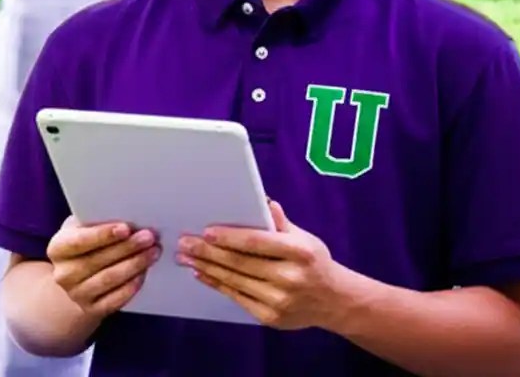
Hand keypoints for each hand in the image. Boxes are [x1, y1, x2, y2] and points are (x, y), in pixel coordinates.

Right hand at [46, 215, 160, 318]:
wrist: (77, 278)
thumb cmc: (85, 243)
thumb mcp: (82, 228)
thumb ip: (96, 222)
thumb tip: (127, 218)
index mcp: (57, 248)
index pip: (80, 241)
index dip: (104, 235)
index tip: (126, 228)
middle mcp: (63, 274)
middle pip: (98, 260)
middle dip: (127, 247)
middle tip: (149, 237)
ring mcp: (76, 294)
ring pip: (109, 279)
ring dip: (135, 265)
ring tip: (153, 252)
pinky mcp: (92, 309)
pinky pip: (115, 300)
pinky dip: (131, 286)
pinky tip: (144, 273)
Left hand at [176, 200, 351, 330]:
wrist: (334, 301)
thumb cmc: (314, 262)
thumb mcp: (304, 237)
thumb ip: (280, 223)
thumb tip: (261, 201)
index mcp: (299, 252)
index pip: (256, 242)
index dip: (229, 237)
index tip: (206, 231)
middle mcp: (289, 277)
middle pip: (239, 262)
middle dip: (207, 252)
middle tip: (184, 243)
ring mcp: (279, 300)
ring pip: (234, 281)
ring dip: (206, 267)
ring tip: (186, 257)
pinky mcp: (270, 317)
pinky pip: (236, 297)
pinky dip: (216, 284)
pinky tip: (202, 273)